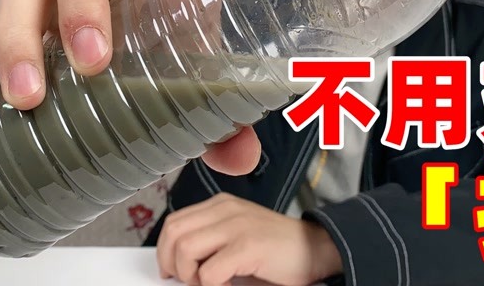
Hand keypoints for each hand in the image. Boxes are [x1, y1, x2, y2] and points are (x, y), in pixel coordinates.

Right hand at [0, 0, 261, 174]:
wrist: (108, 106)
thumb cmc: (155, 83)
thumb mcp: (191, 103)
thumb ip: (222, 128)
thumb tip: (239, 157)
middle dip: (80, 0)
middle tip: (91, 62)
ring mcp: (47, 6)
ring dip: (17, 39)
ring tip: (26, 100)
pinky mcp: (3, 43)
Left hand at [156, 193, 342, 285]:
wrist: (318, 249)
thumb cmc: (278, 250)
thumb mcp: (238, 237)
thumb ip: (211, 242)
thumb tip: (177, 265)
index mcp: (221, 205)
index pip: (175, 222)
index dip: (165, 250)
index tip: (169, 271)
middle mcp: (226, 210)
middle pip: (174, 233)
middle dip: (172, 263)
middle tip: (187, 281)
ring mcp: (237, 226)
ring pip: (185, 250)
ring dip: (190, 275)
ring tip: (208, 284)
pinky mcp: (247, 246)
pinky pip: (209, 272)